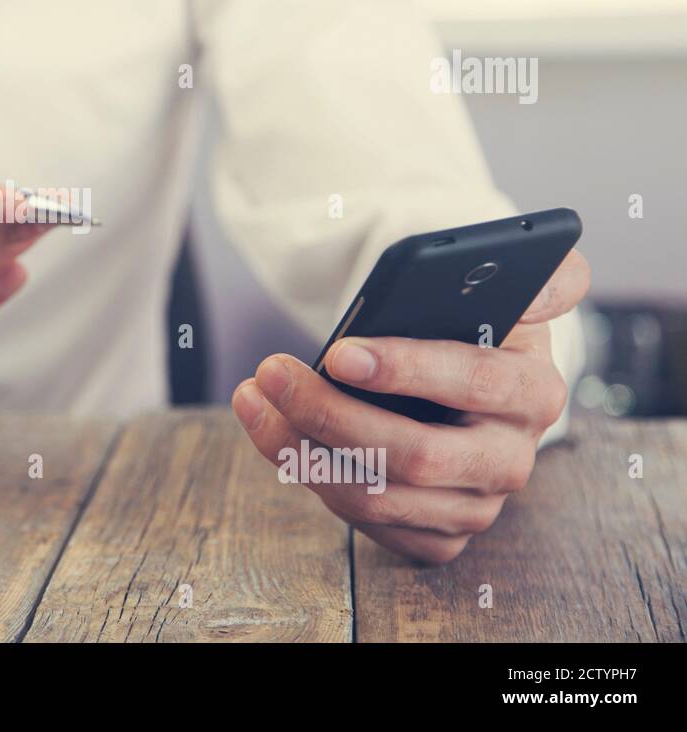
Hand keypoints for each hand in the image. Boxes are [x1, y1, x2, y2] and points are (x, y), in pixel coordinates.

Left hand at [231, 251, 590, 563]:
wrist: (457, 382)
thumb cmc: (468, 329)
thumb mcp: (506, 290)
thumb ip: (541, 276)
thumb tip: (549, 267)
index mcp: (535, 390)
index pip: (475, 381)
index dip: (406, 367)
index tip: (338, 351)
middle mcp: (511, 458)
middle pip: (417, 455)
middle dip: (332, 414)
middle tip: (271, 373)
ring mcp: (476, 505)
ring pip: (380, 496)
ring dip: (301, 448)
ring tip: (254, 398)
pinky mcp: (438, 536)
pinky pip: (368, 521)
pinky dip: (310, 477)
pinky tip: (274, 434)